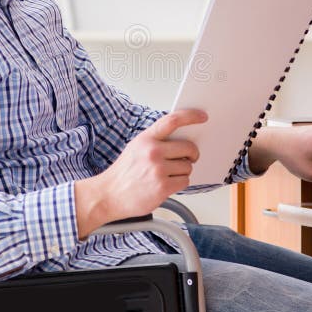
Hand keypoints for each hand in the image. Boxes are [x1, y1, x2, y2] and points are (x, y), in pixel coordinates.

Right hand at [74, 109, 206, 237]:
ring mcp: (158, 170)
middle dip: (192, 154)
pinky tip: (167, 184)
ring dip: (183, 171)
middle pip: (188, 147)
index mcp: (146, 139)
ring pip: (188, 166)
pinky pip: (185, 181)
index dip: (191, 116)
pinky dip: (180, 183)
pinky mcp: (162, 187)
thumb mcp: (135, 148)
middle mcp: (152, 152)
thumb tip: (181, 138)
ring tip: (168, 175)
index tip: (203, 116)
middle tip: (189, 158)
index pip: (172, 121)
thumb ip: (155, 141)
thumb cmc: (124, 173)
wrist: (109, 195)